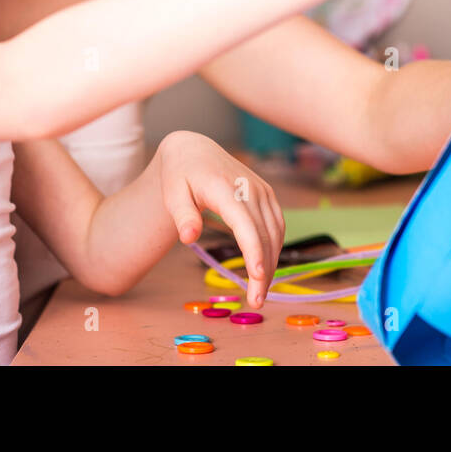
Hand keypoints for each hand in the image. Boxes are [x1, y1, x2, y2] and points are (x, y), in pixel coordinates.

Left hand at [156, 130, 284, 308]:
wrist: (194, 151)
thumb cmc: (180, 175)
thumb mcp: (173, 194)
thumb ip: (183, 216)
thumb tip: (188, 238)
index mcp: (226, 189)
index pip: (246, 225)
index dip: (254, 252)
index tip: (257, 278)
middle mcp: (250, 189)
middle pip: (265, 235)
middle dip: (264, 270)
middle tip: (256, 300)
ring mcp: (262, 190)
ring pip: (276, 233)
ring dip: (272, 262)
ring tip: (260, 290)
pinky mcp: (267, 194)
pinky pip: (277, 225)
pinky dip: (274, 248)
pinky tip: (265, 266)